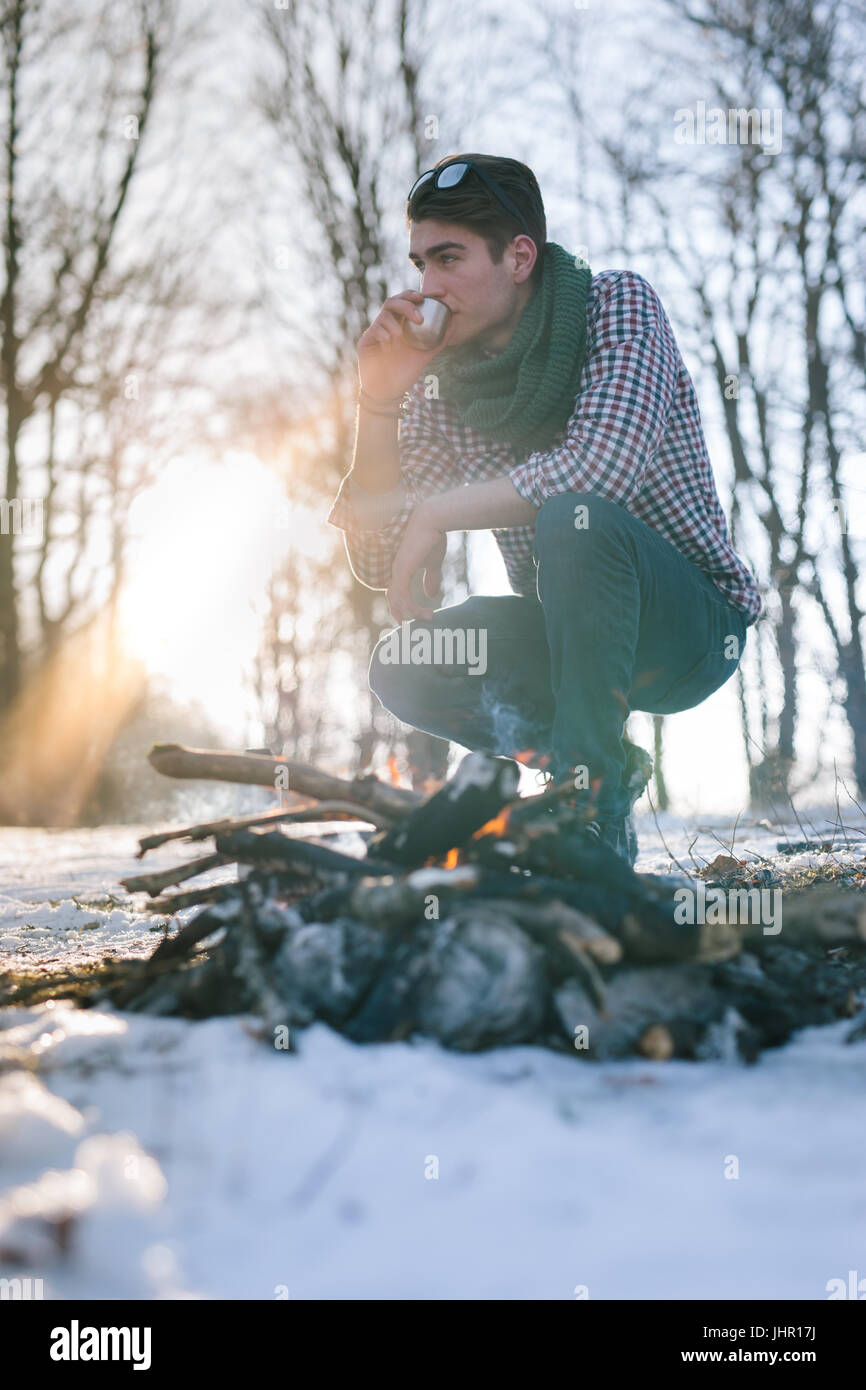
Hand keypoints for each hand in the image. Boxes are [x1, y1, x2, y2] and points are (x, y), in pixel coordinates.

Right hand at [358, 291, 443, 401]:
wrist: (387, 392)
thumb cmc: (404, 373)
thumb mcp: (424, 355)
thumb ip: (437, 341)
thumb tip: (453, 326)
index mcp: (400, 323)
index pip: (408, 301)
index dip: (421, 294)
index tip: (439, 294)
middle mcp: (387, 324)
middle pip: (394, 301)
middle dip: (408, 306)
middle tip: (420, 319)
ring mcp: (375, 331)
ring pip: (385, 315)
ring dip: (397, 328)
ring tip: (401, 342)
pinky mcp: (365, 341)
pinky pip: (376, 330)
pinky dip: (386, 339)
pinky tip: (390, 351)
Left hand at [386, 506, 446, 621]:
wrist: (433, 520)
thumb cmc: (433, 537)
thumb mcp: (433, 563)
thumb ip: (431, 578)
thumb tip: (431, 595)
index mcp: (400, 570)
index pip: (395, 594)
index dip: (401, 607)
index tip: (413, 619)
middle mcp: (395, 572)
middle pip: (393, 600)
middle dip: (404, 615)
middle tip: (417, 625)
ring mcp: (397, 571)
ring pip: (399, 601)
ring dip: (413, 613)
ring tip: (429, 617)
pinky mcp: (403, 570)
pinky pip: (403, 596)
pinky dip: (412, 607)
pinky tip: (425, 611)